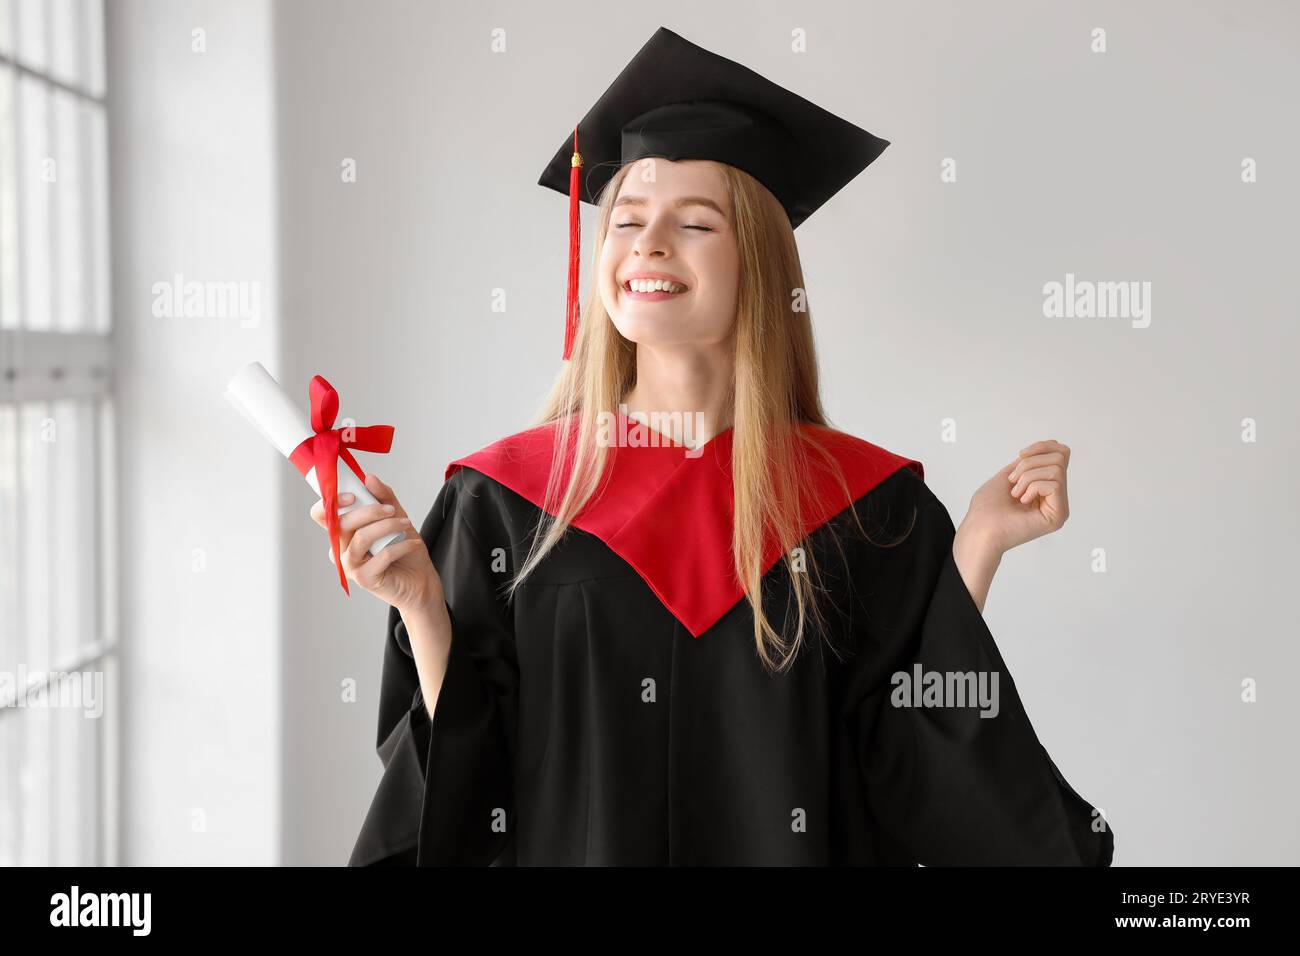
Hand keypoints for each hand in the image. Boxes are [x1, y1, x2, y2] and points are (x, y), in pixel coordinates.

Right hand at [309, 472, 442, 614]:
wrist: (421, 581)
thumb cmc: (405, 551)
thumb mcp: (397, 517)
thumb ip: (384, 497)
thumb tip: (369, 478)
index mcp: (343, 532)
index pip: (322, 514)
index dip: (330, 502)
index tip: (354, 494)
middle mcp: (341, 548)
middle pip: (341, 524)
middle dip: (369, 511)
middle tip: (391, 509)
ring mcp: (350, 565)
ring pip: (360, 539)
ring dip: (387, 527)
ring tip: (406, 524)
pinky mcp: (364, 579)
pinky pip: (380, 556)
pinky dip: (401, 546)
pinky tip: (413, 543)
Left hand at [961, 440, 1070, 556]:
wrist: (979, 528)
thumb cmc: (987, 507)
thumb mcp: (1009, 474)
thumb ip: (1031, 462)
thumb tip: (1052, 444)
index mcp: (1046, 488)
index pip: (1061, 454)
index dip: (1042, 447)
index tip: (1020, 455)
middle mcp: (1056, 497)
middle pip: (1060, 458)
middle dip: (1030, 463)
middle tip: (1013, 481)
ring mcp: (1059, 507)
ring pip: (1057, 469)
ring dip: (1028, 476)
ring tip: (1015, 493)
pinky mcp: (1058, 515)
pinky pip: (1054, 484)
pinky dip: (1032, 487)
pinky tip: (1022, 501)